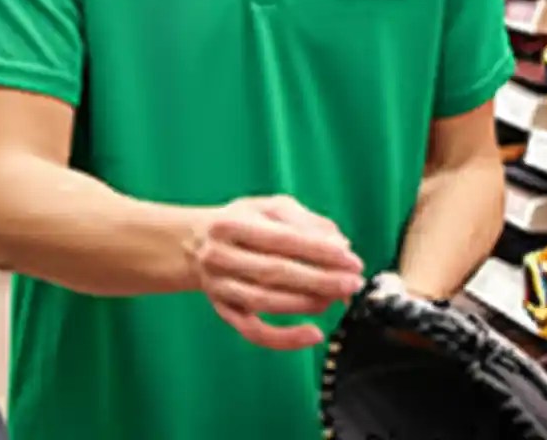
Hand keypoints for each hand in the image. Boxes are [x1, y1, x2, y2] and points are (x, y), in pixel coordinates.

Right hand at [188, 195, 365, 350]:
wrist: (194, 244)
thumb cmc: (242, 223)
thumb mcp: (268, 208)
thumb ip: (305, 222)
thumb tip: (340, 245)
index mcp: (231, 223)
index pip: (282, 238)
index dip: (319, 251)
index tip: (351, 259)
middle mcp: (219, 256)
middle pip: (274, 272)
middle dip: (320, 279)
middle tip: (352, 282)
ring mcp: (219, 287)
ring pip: (266, 302)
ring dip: (308, 303)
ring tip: (338, 299)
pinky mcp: (224, 311)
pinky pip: (254, 332)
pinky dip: (285, 338)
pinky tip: (314, 334)